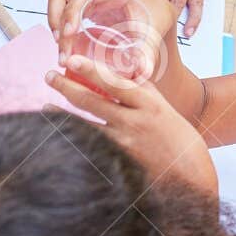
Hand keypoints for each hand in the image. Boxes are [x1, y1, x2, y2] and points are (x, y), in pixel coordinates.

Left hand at [46, 56, 216, 193]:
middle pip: (93, 102)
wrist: (190, 175)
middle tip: (49, 76)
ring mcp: (124, 144)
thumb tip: (122, 73)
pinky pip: (89, 149)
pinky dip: (73, 141)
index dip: (92, 70)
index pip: (115, 82)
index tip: (73, 60)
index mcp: (149, 103)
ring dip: (62, 116)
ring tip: (45, 107)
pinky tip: (58, 136)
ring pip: (85, 126)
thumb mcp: (163, 108)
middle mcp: (134, 121)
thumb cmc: (176, 138)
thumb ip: (141, 92)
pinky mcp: (117, 162)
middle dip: (67, 87)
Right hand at [48, 0, 177, 69]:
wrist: (155, 13)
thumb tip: (143, 72)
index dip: (72, 10)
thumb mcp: (153, 33)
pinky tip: (67, 45)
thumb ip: (147, 52)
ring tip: (63, 48)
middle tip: (63, 49)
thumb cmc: (154, 18)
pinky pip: (62, 11)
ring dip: (54, 24)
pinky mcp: (83, 4)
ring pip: (58, 2)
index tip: (69, 33)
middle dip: (58, 22)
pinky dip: (59, 27)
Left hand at [121, 0, 210, 36]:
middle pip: (159, 1)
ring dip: (168, 21)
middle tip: (139, 35)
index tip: (125, 21)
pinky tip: (187, 32)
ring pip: (176, 5)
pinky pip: (197, 3)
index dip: (135, 5)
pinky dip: (194, 19)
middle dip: (149, 18)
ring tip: (158, 36)